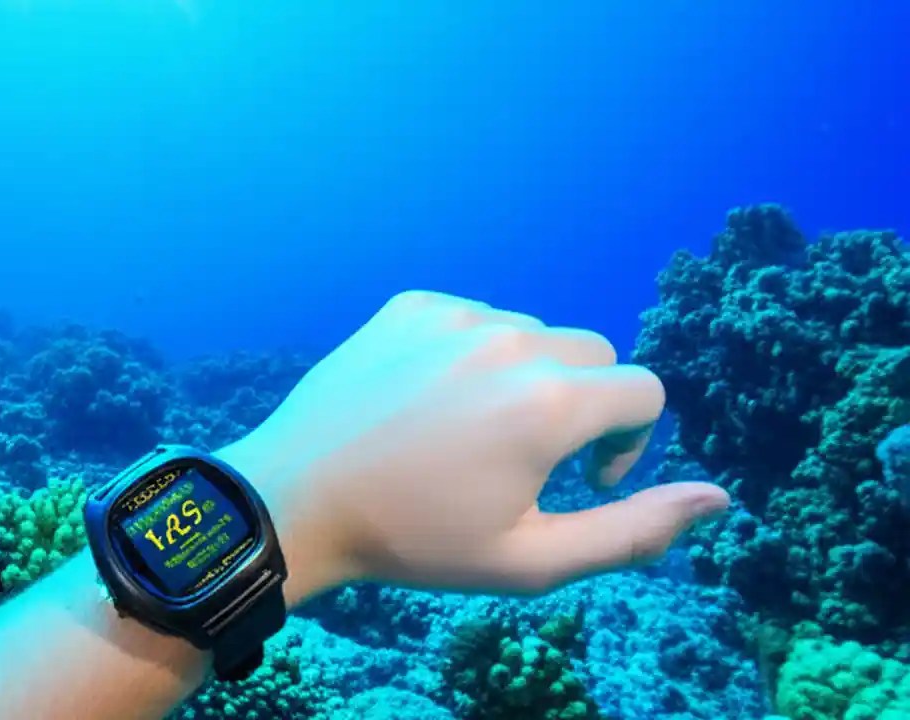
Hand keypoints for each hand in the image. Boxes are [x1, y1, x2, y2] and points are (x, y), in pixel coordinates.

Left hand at [222, 291, 728, 598]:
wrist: (297, 499)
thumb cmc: (415, 540)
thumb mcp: (532, 560)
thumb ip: (635, 530)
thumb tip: (720, 496)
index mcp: (552, 401)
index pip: (647, 391)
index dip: (628, 443)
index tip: (580, 479)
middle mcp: (512, 339)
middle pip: (594, 355)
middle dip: (581, 405)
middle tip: (525, 459)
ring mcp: (456, 314)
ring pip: (533, 333)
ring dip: (525, 377)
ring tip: (468, 431)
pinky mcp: (411, 303)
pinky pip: (474, 318)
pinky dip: (471, 353)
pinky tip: (429, 400)